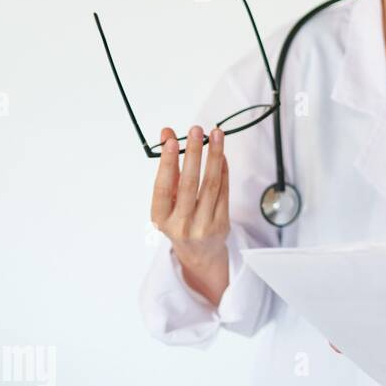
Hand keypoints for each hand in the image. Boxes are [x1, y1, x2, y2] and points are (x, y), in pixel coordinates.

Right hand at [151, 125, 229, 303]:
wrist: (199, 255)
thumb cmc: (179, 221)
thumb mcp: (166, 203)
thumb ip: (168, 170)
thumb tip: (167, 136)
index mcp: (161, 218)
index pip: (163, 188)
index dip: (167, 164)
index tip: (172, 141)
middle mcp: (181, 224)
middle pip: (189, 184)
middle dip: (193, 154)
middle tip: (196, 130)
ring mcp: (204, 225)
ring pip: (211, 185)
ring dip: (214, 156)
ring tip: (216, 134)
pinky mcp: (222, 223)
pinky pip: (224, 191)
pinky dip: (223, 170)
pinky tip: (222, 154)